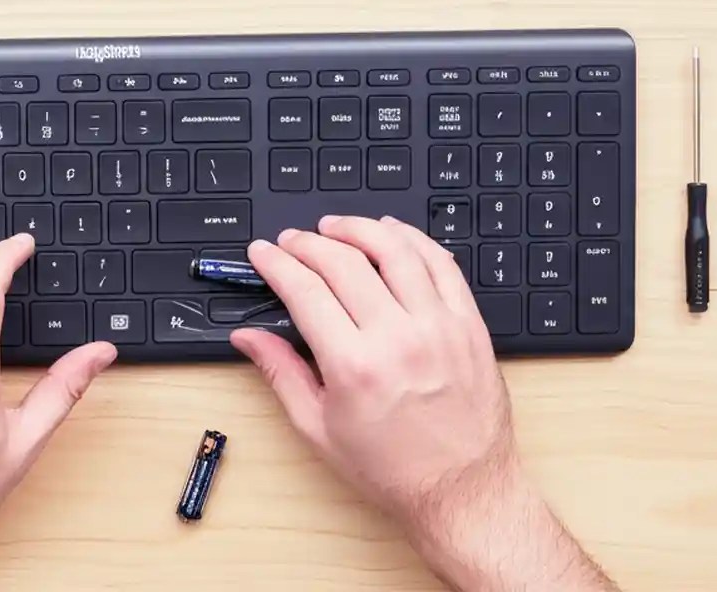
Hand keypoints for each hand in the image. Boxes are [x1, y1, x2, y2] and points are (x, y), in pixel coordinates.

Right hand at [232, 216, 616, 590]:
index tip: (264, 253)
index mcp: (354, 366)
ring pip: (395, 251)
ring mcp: (439, 327)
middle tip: (292, 239)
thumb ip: (280, 372)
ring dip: (359, 229)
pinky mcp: (469, 325)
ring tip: (336, 226)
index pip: (305, 290)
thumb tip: (247, 337)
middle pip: (344, 262)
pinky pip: (442, 264)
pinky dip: (414, 240)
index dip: (277, 263)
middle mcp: (398, 339)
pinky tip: (392, 233)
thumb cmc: (392, 469)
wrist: (461, 489)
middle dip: (308, 243)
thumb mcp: (319, 428)